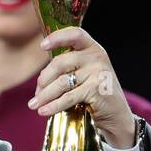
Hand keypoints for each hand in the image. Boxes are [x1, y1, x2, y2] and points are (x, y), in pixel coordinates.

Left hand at [27, 26, 134, 148]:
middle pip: (60, 62)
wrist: (116, 115)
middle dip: (44, 80)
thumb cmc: (96, 95)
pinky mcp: (96, 90)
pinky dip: (53, 106)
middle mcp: (96, 57)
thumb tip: (40, 82)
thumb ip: (66, 71)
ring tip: (34, 105)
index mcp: (92, 48)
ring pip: (62, 82)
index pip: (75, 34)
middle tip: (36, 94)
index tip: (43, 46)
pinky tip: (44, 111)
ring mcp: (97, 72)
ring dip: (45, 96)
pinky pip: (68, 97)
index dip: (57, 37)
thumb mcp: (84, 76)